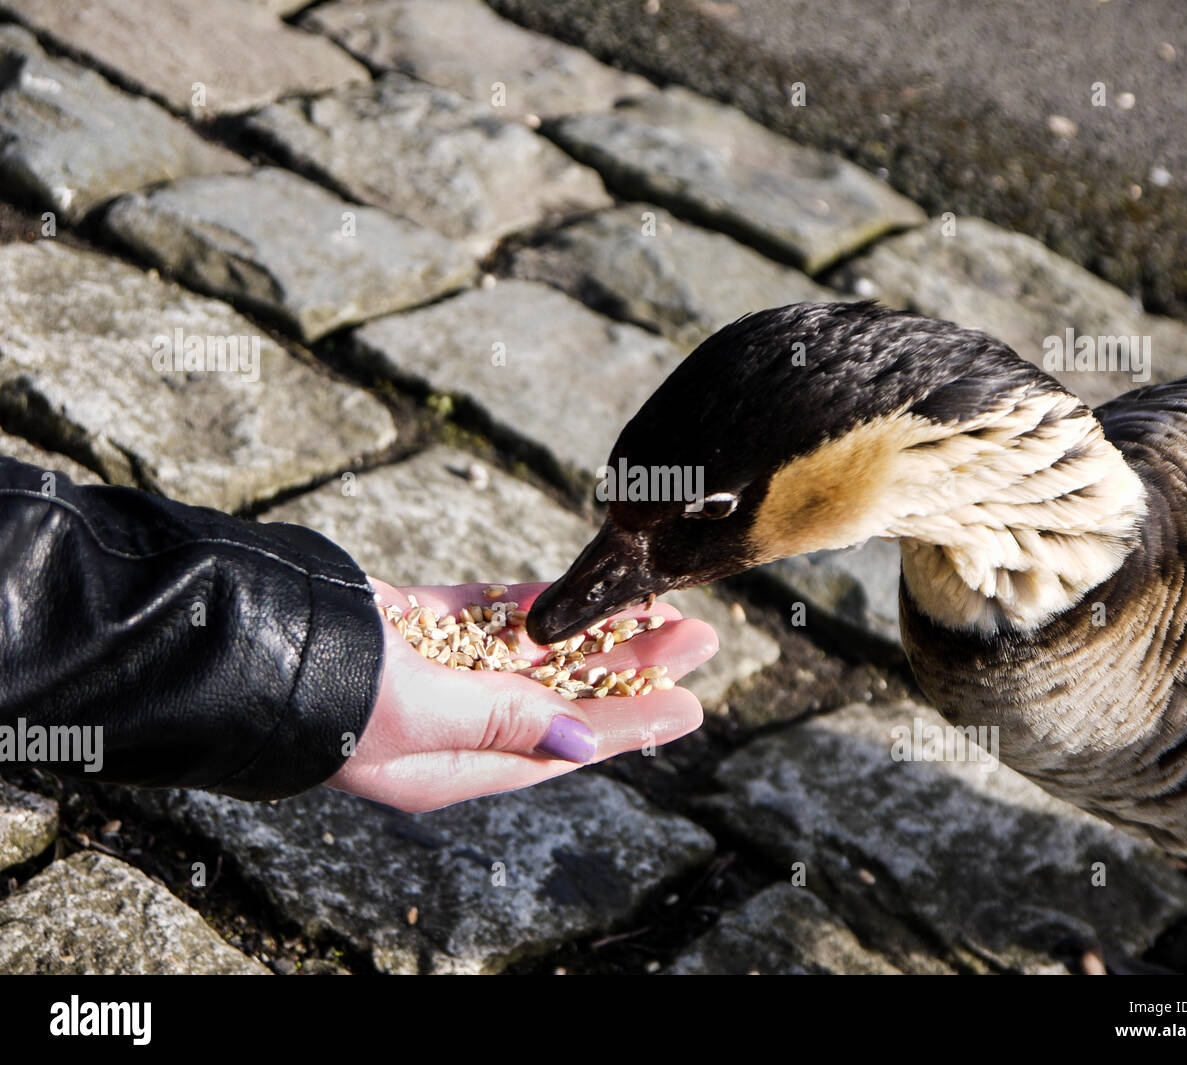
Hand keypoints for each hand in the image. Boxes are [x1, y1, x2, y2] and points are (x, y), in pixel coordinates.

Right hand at [326, 579, 717, 811]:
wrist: (228, 634)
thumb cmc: (318, 694)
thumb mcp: (416, 718)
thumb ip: (499, 725)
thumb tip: (578, 743)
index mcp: (448, 766)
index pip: (561, 748)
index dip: (630, 725)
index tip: (690, 704)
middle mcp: (446, 723)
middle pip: (559, 696)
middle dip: (629, 667)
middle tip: (696, 636)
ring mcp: (428, 668)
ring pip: (531, 650)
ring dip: (592, 628)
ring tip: (655, 603)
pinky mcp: (409, 621)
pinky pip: (487, 614)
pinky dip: (532, 602)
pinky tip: (578, 588)